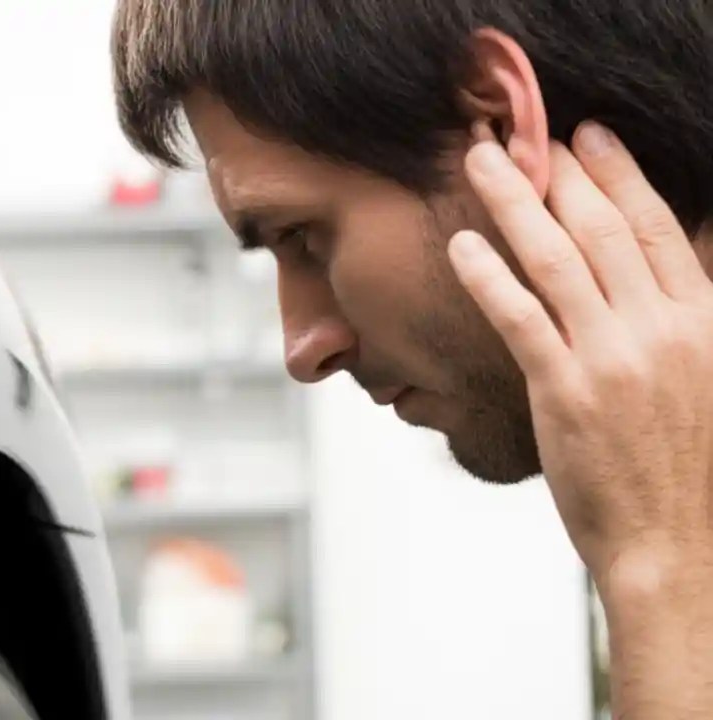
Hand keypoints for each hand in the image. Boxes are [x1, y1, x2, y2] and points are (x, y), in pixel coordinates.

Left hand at [450, 121, 712, 716]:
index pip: (656, 227)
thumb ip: (681, 327)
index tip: (588, 138)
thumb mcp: (706, 384)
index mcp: (704, 322)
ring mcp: (614, 359)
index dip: (619, 175)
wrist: (683, 553)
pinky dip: (490, 276)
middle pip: (603, 227)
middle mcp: (663, 329)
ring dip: (514, 202)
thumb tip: (656, 281)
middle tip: (522, 133)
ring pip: (557, 259)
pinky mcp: (566, 393)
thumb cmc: (690, 479)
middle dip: (560, 172)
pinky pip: (521, 318)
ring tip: (479, 164)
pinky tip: (464, 246)